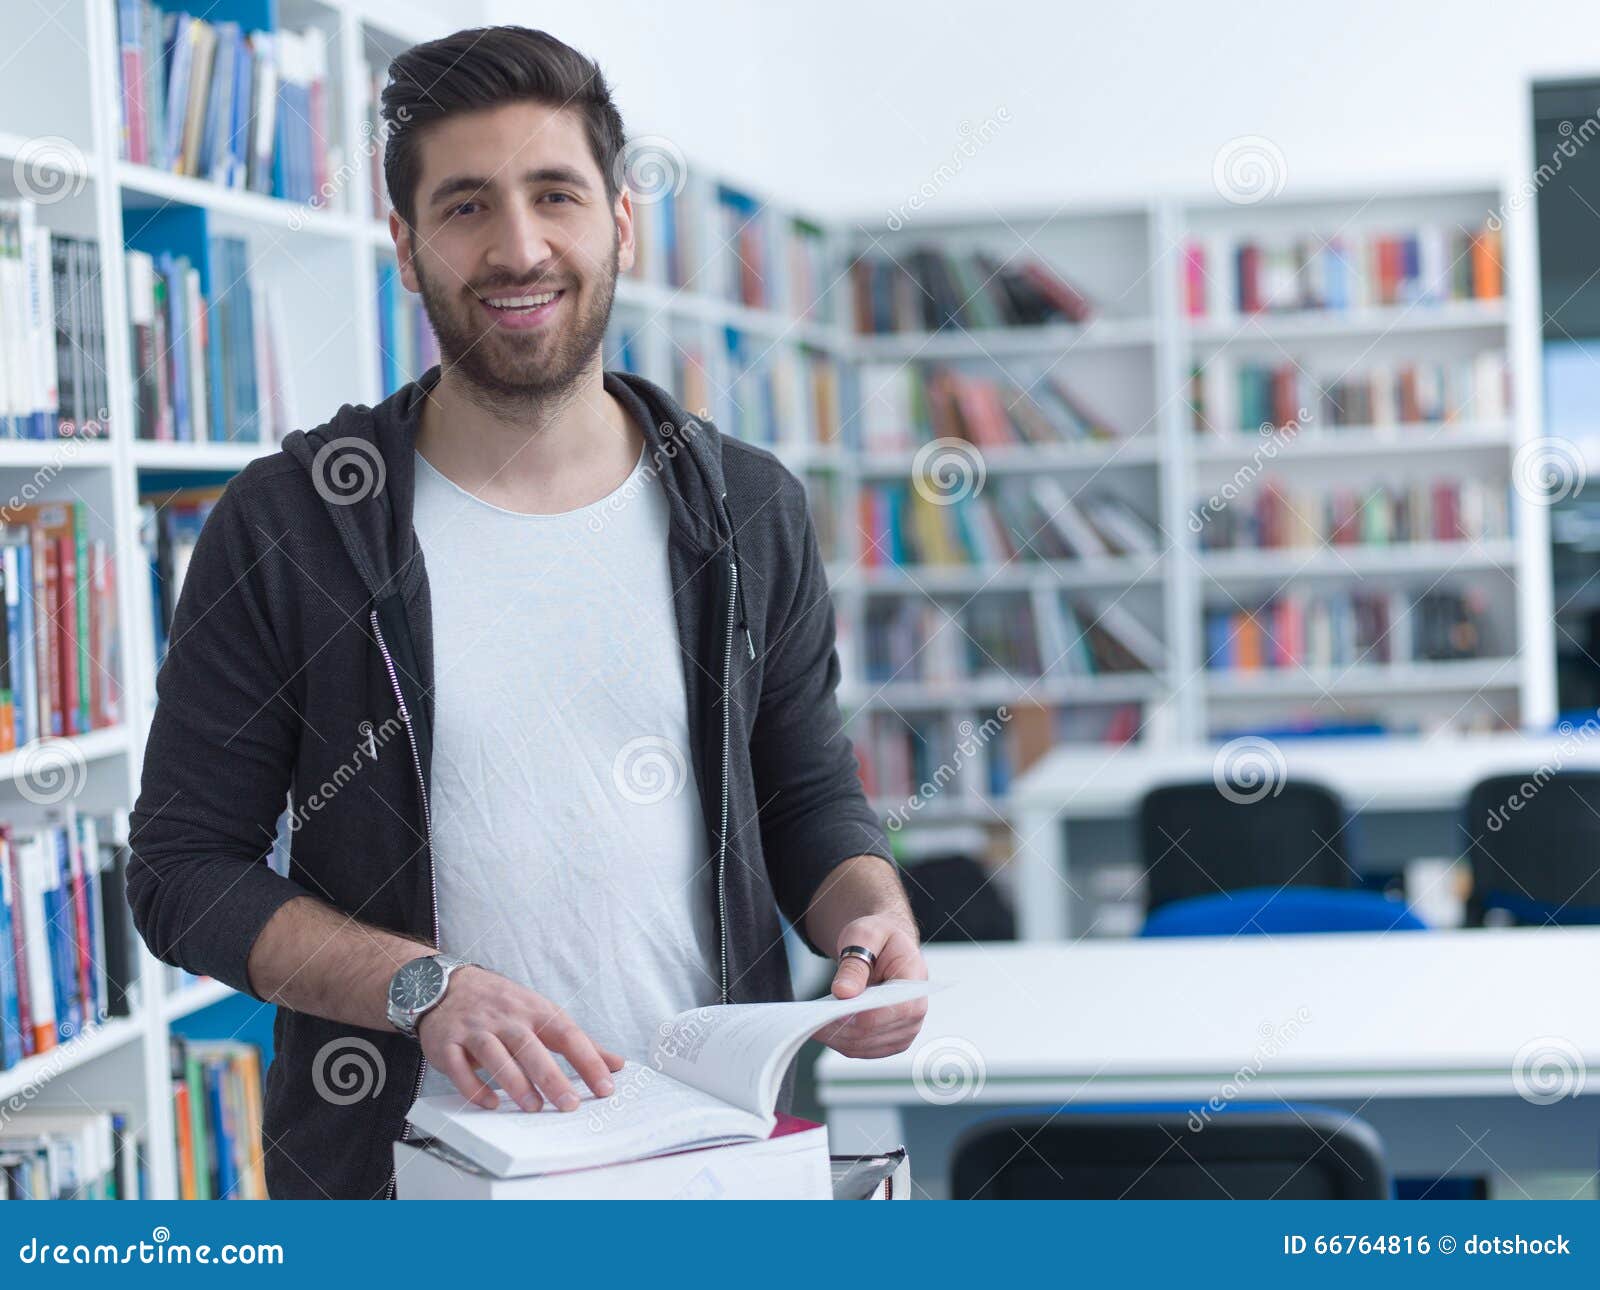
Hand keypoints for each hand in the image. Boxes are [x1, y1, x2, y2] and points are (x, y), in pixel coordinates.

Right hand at [417, 966, 625, 1112]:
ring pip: (495, 1054)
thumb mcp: (542, 1013)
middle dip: (551, 1077)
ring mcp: (475, 1029)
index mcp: (535, 1011)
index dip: (587, 1060)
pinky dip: (474, 1086)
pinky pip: (458, 1066)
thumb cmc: (504, 1005)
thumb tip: (616, 1064)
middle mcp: (506, 1018)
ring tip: (534, 1107)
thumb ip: (579, 1041)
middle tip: (570, 1105)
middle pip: (530, 1046)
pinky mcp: (447, 1042)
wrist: (446, 986)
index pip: (567, 1034)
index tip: (606, 1087)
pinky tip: (490, 1104)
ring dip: (515, 1082)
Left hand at [812, 915, 928, 1058]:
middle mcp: (915, 1012)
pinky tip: (823, 1027)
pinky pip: (860, 1050)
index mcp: (916, 983)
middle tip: (809, 1016)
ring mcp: (904, 1030)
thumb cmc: (879, 938)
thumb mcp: (865, 936)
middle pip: (872, 1032)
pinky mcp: (889, 1041)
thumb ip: (855, 964)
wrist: (886, 947)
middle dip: (838, 1026)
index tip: (830, 1011)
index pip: (892, 1011)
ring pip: (863, 1046)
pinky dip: (839, 1041)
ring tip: (812, 1020)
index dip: (861, 1016)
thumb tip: (843, 992)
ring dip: (834, 1036)